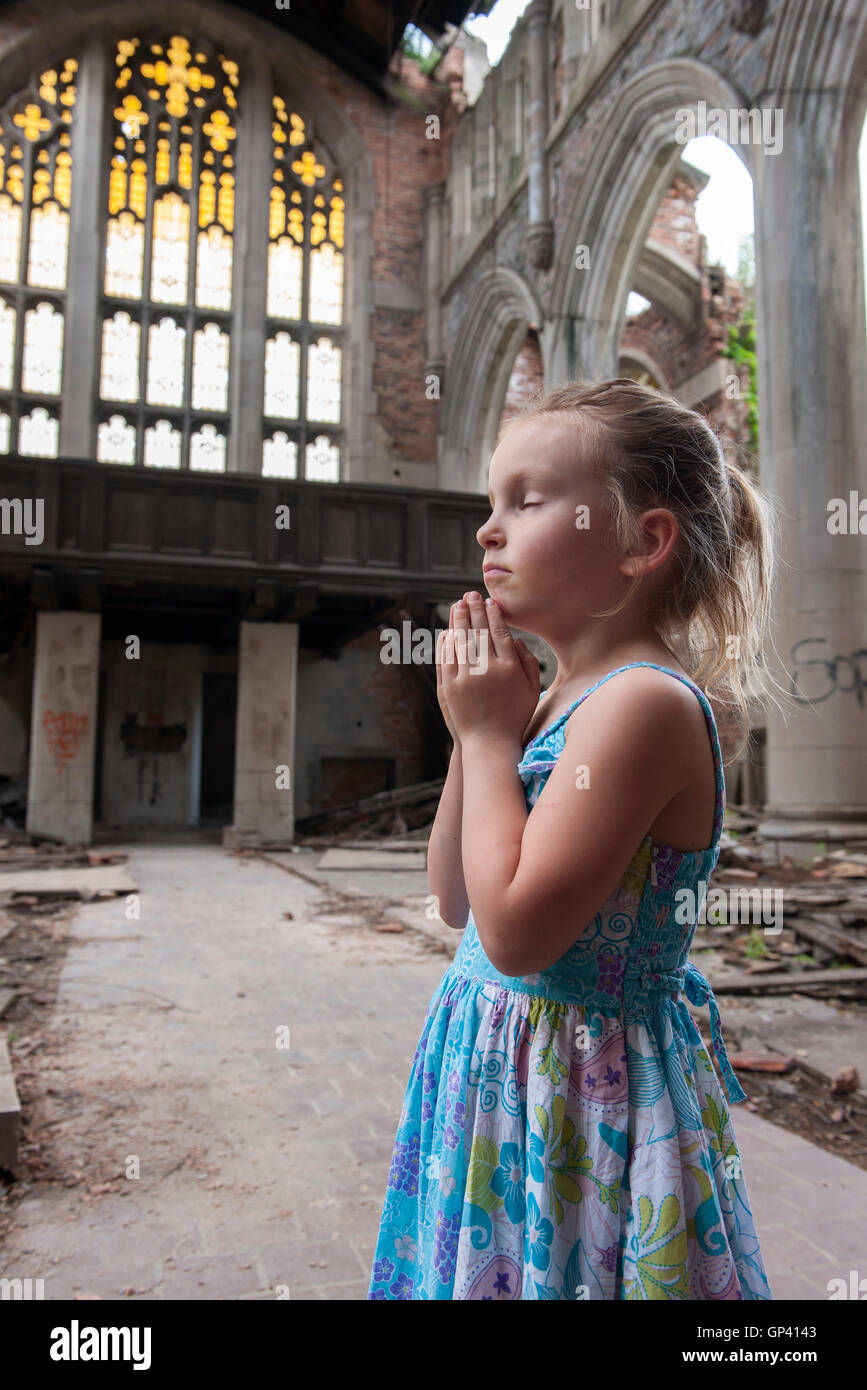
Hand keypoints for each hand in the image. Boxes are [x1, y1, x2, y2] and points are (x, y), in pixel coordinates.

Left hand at [438, 592, 539, 746]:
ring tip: (458, 606)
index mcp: (509, 668)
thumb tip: (518, 640)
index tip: (490, 603)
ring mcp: (466, 677)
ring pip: (461, 641)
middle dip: (474, 610)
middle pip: (478, 631)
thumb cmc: (515, 716)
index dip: (493, 615)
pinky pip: (447, 658)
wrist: (490, 743)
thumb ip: (529, 664)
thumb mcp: (532, 691)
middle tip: (470, 595)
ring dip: (459, 620)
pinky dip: (447, 642)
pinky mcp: (450, 687)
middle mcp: (487, 669)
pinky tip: (448, 631)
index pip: (499, 633)